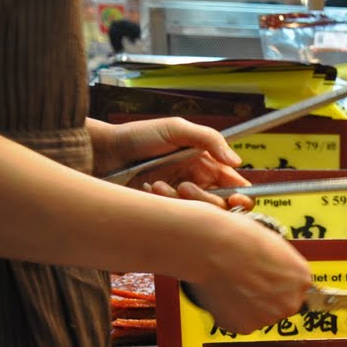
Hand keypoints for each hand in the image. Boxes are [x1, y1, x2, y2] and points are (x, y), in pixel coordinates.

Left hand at [87, 117, 251, 205]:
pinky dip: (163, 204)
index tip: (235, 199)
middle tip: (185, 187)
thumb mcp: (176, 128)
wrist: (104, 151)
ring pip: (199, 214)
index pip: (237, 187)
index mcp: (207, 166)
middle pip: (221, 206)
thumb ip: (210, 139)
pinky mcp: (164, 210)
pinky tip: (148, 190)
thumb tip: (237, 161)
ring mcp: (181, 199)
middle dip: (205, 199)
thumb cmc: (138, 136)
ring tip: (158, 185)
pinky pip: (177, 218)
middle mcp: (198, 184)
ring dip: (181, 201)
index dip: (242, 197)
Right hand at [181, 207, 313, 334]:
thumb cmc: (239, 239)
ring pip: (258, 316)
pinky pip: (237, 323)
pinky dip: (229, 313)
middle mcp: (289, 303)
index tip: (265, 279)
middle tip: (244, 282)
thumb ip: (282, 266)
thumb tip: (275, 271)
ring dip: (246, 306)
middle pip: (279, 306)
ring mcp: (267, 318)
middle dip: (264, 298)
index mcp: (301, 280)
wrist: (213, 247)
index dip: (276, 283)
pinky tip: (223, 294)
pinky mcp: (244, 327)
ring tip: (231, 285)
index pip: (295, 290)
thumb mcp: (275, 245)